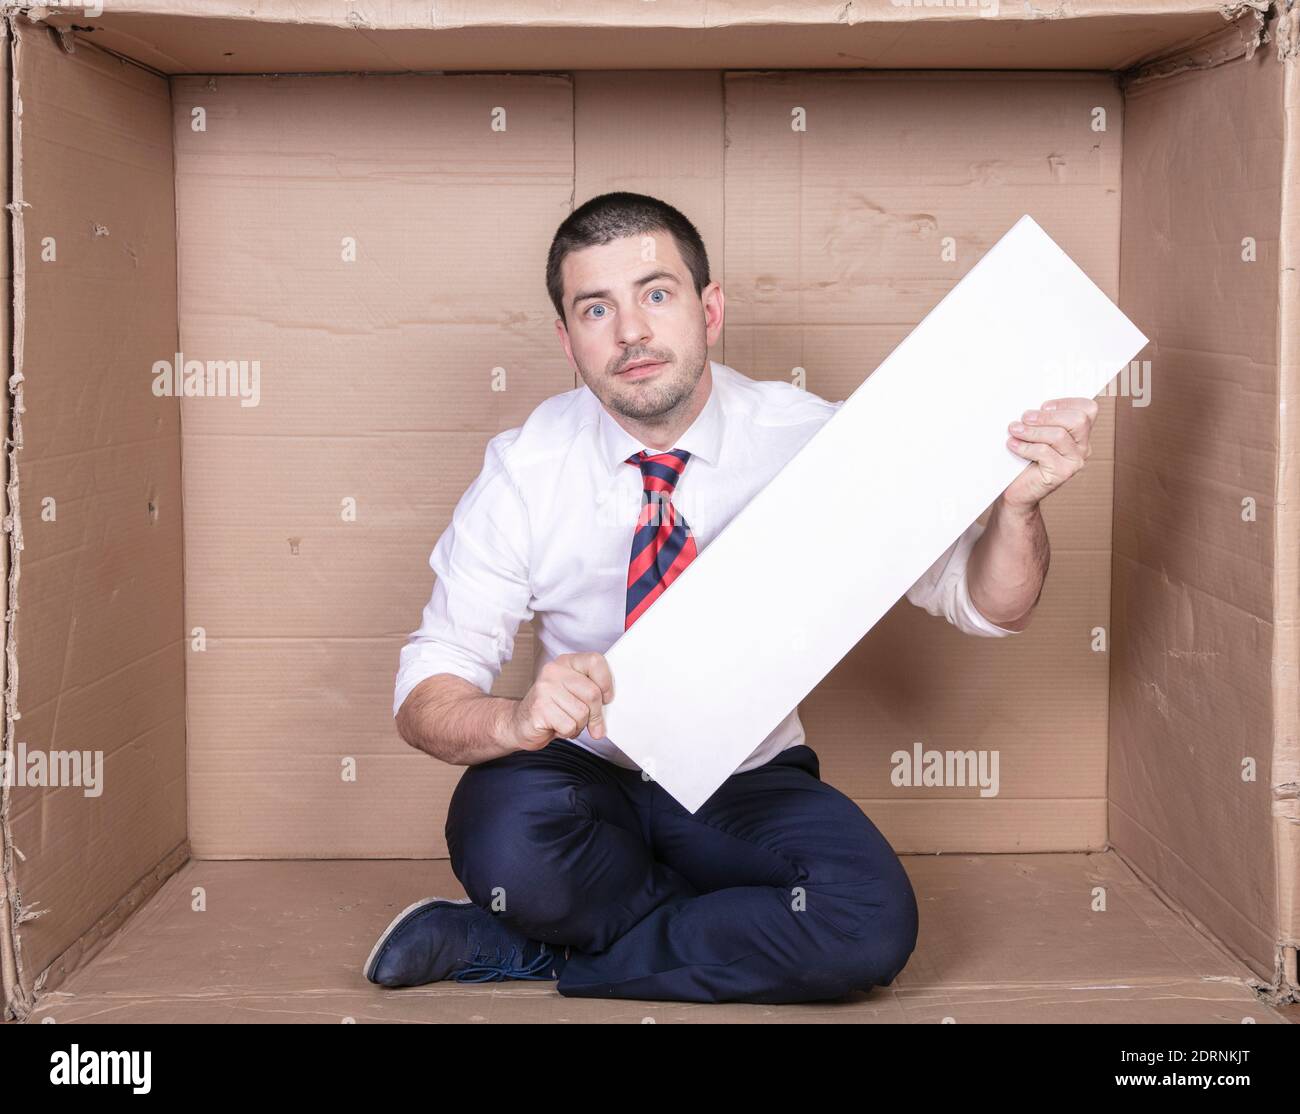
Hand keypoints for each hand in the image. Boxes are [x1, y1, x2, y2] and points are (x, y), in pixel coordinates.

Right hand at [509, 651, 614, 750]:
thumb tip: (609, 711)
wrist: (519, 723)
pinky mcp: (540, 708)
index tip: (606, 698)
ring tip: (566, 721)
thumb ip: (592, 694)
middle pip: (592, 693)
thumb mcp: (574, 694)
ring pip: (582, 713)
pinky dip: (568, 732)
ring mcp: (545, 689)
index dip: (606, 683)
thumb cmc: (552, 709)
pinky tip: (556, 727)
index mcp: (566, 663)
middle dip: (595, 714)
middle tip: (589, 722)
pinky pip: (570, 726)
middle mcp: (554, 671)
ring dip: (579, 725)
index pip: (596, 661)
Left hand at [1003, 396, 1097, 510]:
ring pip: (1059, 435)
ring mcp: (1075, 461)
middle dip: (1048, 416)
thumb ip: (1041, 419)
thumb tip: (1030, 405)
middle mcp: (1082, 446)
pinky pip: (1045, 452)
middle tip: (1025, 417)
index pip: (1088, 409)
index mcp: (1079, 433)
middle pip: (1078, 420)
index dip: (1067, 403)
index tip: (1043, 405)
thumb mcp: (1036, 433)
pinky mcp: (1063, 473)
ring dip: (1032, 431)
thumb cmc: (1025, 459)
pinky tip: (1014, 445)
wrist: (1018, 489)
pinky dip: (1026, 447)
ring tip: (1014, 430)